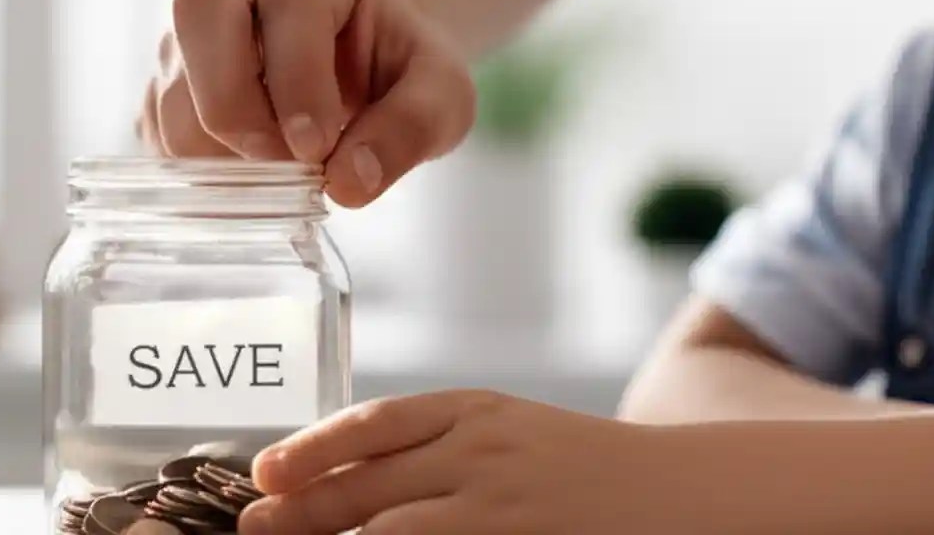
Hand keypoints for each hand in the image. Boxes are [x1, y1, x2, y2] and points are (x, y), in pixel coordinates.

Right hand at [140, 0, 475, 205]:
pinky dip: (193, 164)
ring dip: (213, 145)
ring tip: (274, 175)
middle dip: (232, 99)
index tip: (318, 147)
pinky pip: (156, 120)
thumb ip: (412, 129)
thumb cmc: (400, 69)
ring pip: (170, 76)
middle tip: (277, 158)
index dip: (297, 79)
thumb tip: (347, 182)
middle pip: (200, 5)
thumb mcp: (442, 96)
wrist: (363, 64)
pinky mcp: (168, 75)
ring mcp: (192, 20)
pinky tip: (245, 177)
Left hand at [239, 390, 685, 534]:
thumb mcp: (508, 430)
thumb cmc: (578, 465)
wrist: (680, 493)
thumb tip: (346, 476)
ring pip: (393, 532)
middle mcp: (482, 453)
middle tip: (253, 526)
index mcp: (476, 410)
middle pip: (370, 484)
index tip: (264, 473)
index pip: (374, 424)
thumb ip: (437, 443)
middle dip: (302, 510)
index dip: (311, 448)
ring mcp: (501, 508)